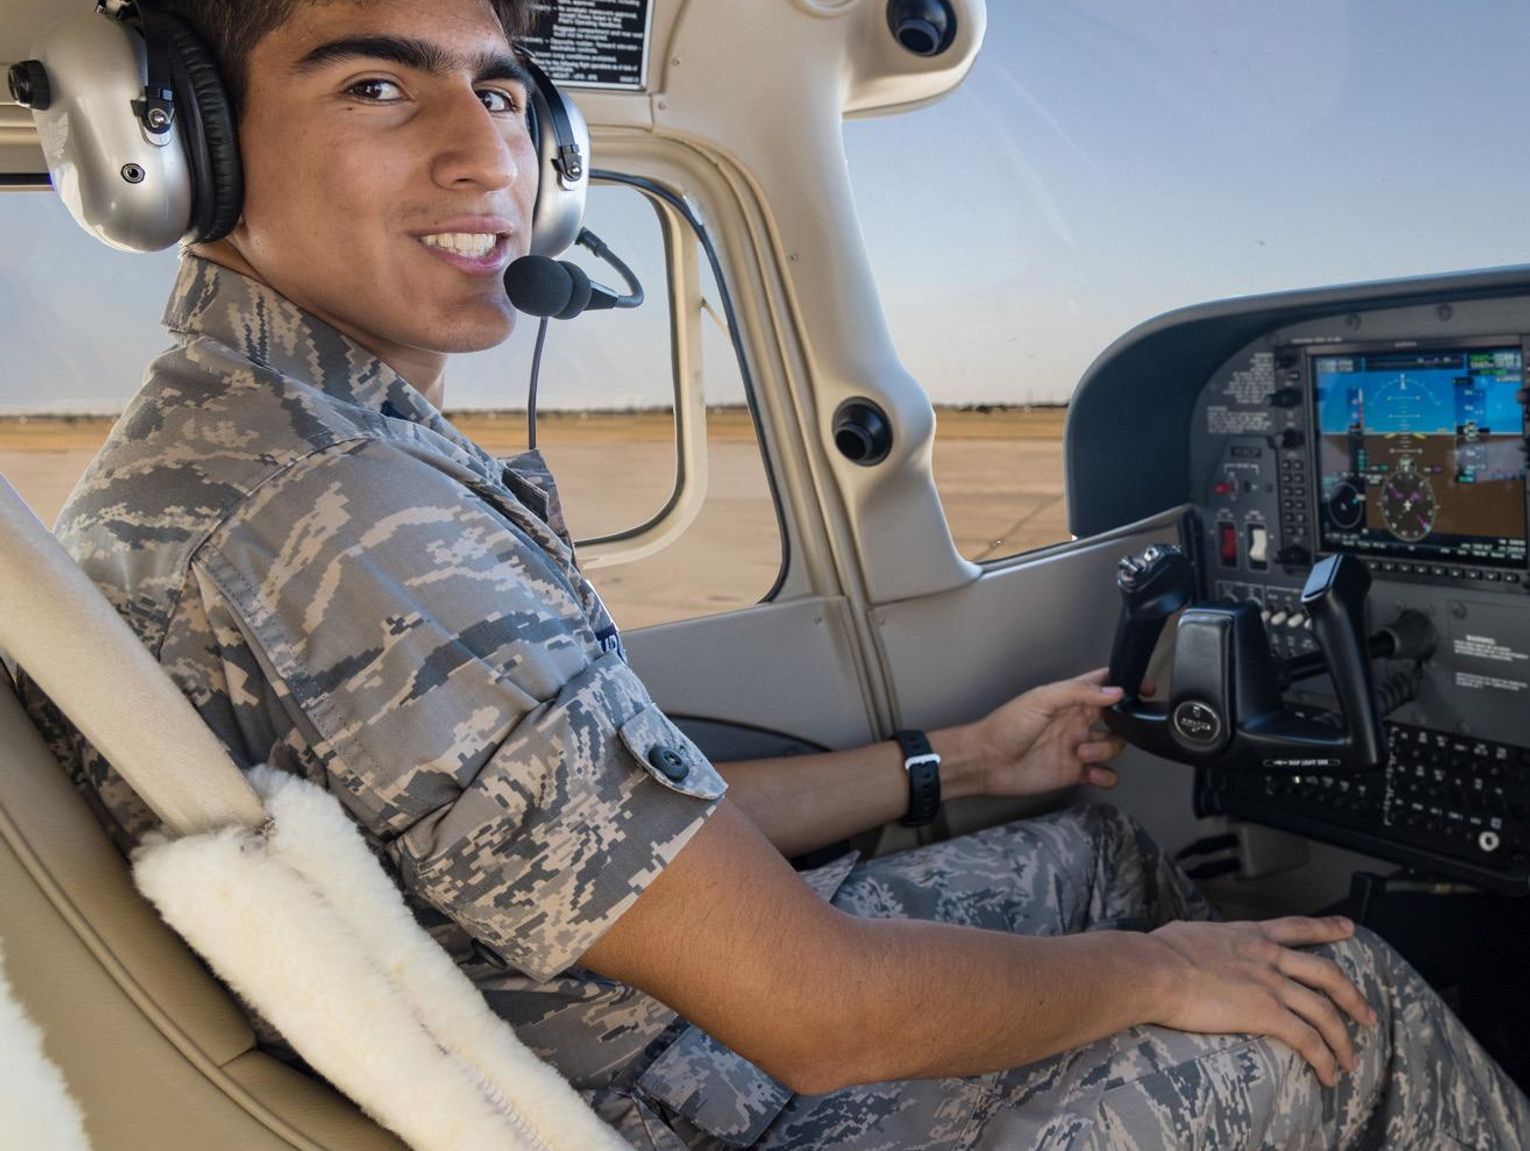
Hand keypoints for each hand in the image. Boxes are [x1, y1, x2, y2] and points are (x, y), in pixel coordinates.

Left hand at [965, 668, 1127, 798]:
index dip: (1126, 683)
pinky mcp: (1075, 772)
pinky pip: (1105, 774)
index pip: (1104, 685)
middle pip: (1117, 718)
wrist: (987, 761)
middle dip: (1124, 723)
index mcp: (1070, 699)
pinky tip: (1092, 773)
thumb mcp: (1042, 700)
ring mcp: (1078, 747)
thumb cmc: (1007, 725)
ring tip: (1081, 753)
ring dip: (1107, 750)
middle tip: (1114, 727)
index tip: (1144, 688)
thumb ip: (1078, 692)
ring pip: (1114, 746)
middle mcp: (1078, 722)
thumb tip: (1115, 691)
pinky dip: (1107, 776)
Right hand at [1143, 916, 1377, 1086]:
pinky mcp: (1266, 1013)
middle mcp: (1268, 957)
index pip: (1298, 928)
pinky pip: (1308, 1040)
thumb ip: (1203, 939)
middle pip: (1327, 974)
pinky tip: (1328, 1074)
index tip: (1348, 928)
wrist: (1152, 970)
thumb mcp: (1187, 933)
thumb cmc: (1156, 953)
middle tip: (1367, 1014)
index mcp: (1249, 935)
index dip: (1327, 928)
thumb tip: (1189, 943)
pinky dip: (1324, 1058)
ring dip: (1343, 1039)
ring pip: (1325, 1012)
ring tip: (1350, 1060)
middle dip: (1352, 997)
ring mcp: (1270, 985)